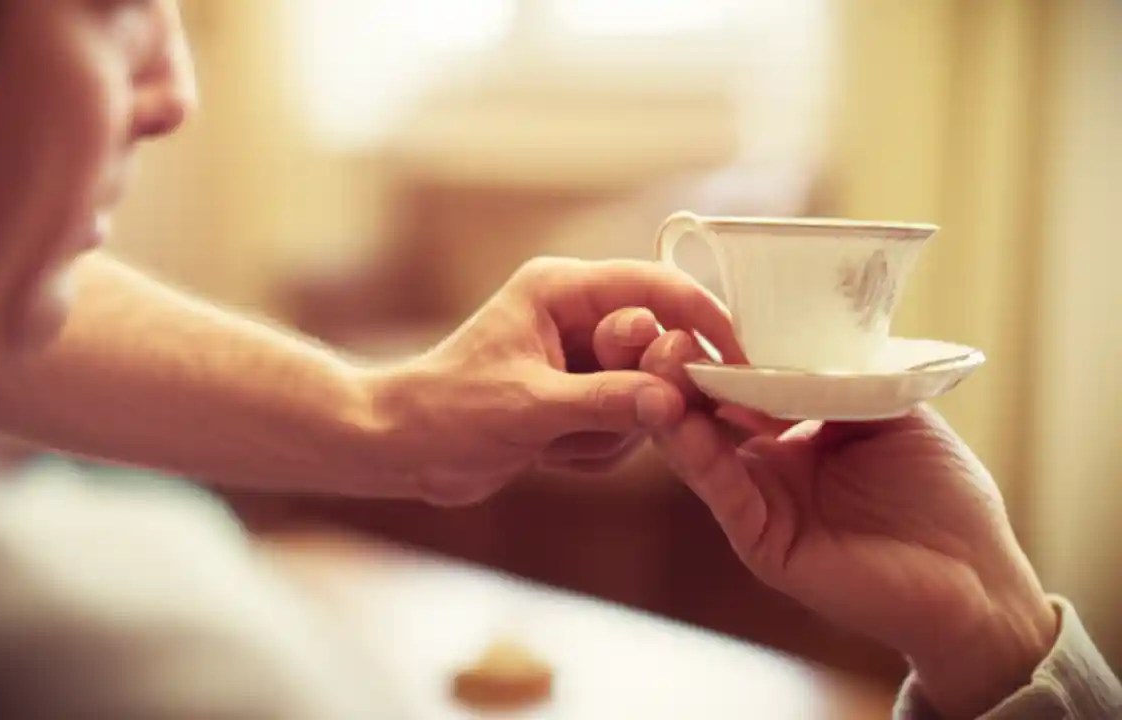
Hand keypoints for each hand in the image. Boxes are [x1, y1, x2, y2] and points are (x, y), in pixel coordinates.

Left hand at [369, 257, 742, 505]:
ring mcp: (582, 359)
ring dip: (608, 432)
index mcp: (562, 290)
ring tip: (552, 444)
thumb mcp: (529, 407)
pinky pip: (624, 425)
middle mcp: (578, 317)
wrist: (404, 450)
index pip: (656, 288)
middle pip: (658, 346)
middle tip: (593, 419)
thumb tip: (673, 400)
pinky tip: (548, 455)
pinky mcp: (580, 397)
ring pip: (646, 394)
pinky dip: (595, 449)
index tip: (736, 361)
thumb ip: (605, 401)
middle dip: (638, 394)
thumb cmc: (448, 411)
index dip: (701, 319)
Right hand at [639, 330, 1055, 718]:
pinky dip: (697, 457)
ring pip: (700, 452)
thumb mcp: (892, 410)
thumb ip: (838, 376)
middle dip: (678, 374)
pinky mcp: (762, 542)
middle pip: (706, 414)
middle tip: (661, 337)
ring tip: (658, 369)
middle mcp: (768, 468)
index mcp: (794, 434)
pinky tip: (679, 424)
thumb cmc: (945, 496)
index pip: (740, 384)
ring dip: (674, 409)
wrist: (979, 578)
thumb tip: (784, 335)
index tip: (694, 314)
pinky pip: (723, 493)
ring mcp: (761, 506)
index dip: (718, 349)